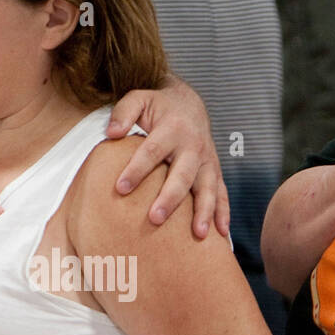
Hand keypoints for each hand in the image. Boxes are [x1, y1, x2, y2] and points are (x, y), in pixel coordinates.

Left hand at [107, 78, 228, 238]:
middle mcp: (193, 146)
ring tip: (197, 234)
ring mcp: (207, 160)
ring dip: (203, 212)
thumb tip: (112, 132)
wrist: (189, 103)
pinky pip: (222, 193)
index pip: (151, 152)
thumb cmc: (157, 105)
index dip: (136, 170)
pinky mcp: (214, 171)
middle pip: (181, 175)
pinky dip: (223, 213)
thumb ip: (124, 112)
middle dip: (169, 198)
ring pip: (207, 188)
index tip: (120, 188)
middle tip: (154, 218)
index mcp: (172, 128)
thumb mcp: (139, 99)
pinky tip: (222, 235)